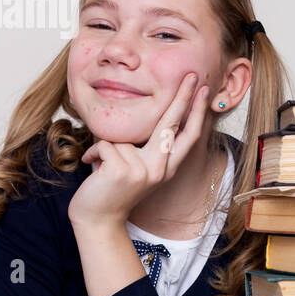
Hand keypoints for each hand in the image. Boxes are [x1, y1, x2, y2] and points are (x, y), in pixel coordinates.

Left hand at [68, 72, 207, 228]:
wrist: (97, 220)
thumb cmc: (113, 189)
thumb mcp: (136, 167)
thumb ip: (143, 147)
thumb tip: (144, 116)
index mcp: (167, 167)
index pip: (187, 135)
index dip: (195, 111)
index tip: (201, 90)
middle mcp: (160, 168)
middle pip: (172, 125)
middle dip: (182, 97)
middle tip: (190, 75)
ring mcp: (143, 170)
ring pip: (123, 136)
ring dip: (106, 148)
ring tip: (103, 166)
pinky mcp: (122, 171)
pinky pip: (105, 144)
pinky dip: (93, 153)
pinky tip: (94, 168)